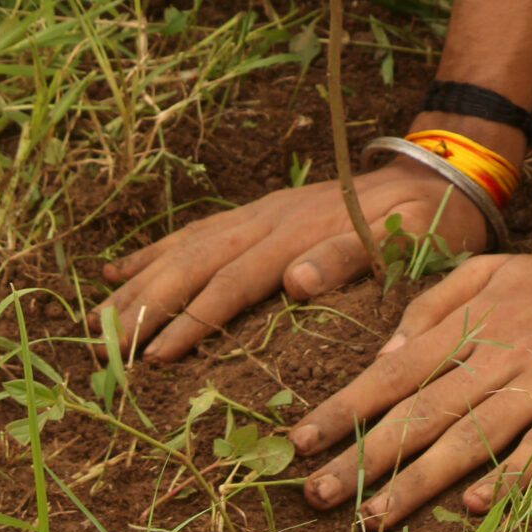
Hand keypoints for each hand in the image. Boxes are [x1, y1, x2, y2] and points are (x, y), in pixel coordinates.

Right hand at [100, 161, 485, 359]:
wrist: (437, 173)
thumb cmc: (426, 221)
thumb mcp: (408, 239)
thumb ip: (352, 254)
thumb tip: (295, 281)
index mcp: (299, 234)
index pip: (233, 283)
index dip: (192, 320)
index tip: (151, 358)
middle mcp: (270, 220)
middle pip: (194, 264)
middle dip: (145, 306)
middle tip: (101, 349)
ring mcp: (260, 213)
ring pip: (185, 248)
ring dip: (138, 283)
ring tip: (94, 320)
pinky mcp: (259, 213)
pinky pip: (197, 232)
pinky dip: (154, 251)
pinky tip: (116, 270)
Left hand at [287, 243, 531, 527]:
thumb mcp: (493, 271)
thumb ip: (436, 305)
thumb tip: (384, 352)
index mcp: (471, 321)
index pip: (393, 370)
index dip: (345, 407)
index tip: (300, 441)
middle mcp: (497, 353)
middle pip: (421, 411)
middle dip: (363, 455)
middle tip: (314, 494)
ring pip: (469, 436)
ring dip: (417, 479)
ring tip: (372, 517)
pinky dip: (508, 475)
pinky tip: (474, 505)